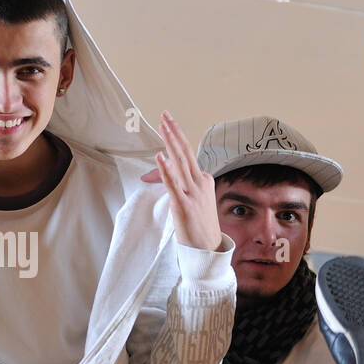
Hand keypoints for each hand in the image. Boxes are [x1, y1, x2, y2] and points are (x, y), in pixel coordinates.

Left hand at [140, 111, 221, 250]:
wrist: (208, 248)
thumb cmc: (198, 224)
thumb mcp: (190, 198)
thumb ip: (174, 181)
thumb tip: (155, 168)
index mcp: (203, 179)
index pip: (186, 155)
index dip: (176, 138)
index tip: (168, 122)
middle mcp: (200, 182)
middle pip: (185, 152)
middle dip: (174, 132)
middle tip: (165, 114)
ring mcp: (193, 194)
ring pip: (180, 162)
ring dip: (171, 142)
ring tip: (163, 125)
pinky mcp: (184, 206)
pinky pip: (173, 184)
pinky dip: (166, 170)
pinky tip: (160, 156)